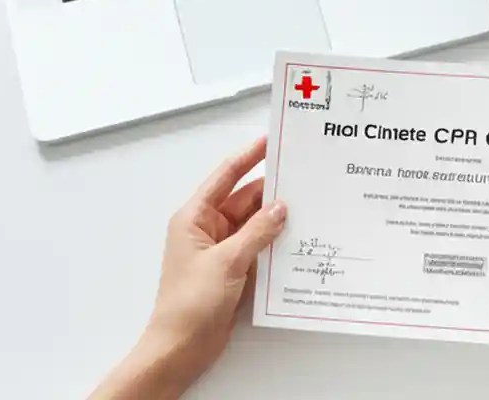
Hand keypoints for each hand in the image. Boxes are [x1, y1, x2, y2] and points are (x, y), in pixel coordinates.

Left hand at [90, 138, 286, 399]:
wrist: (181, 347)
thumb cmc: (190, 302)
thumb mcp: (226, 261)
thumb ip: (257, 232)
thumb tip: (280, 207)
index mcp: (194, 216)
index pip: (225, 176)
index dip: (248, 156)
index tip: (270, 141)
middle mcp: (207, 228)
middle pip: (244, 199)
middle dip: (271, 190)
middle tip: (302, 177)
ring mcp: (221, 250)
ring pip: (254, 224)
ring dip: (276, 218)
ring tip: (308, 206)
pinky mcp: (233, 270)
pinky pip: (258, 247)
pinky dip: (275, 242)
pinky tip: (297, 239)